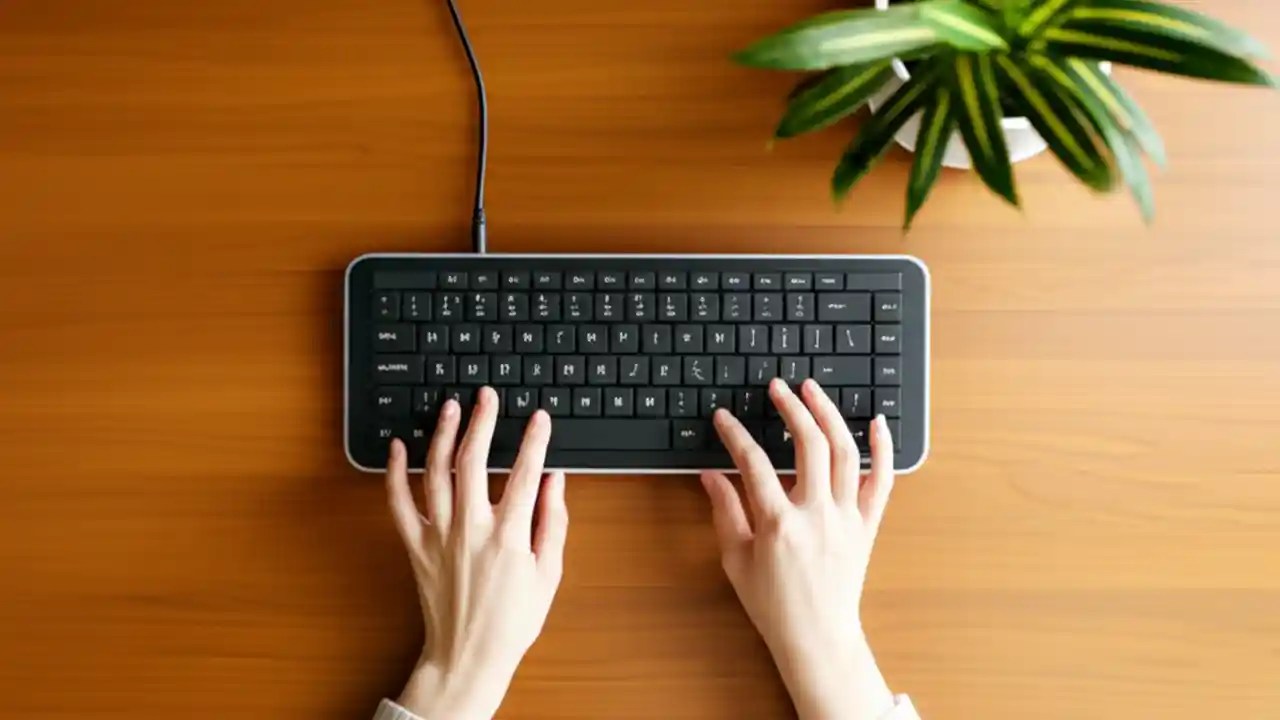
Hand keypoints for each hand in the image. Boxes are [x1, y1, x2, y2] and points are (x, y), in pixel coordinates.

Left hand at [385, 387, 567, 719]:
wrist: (468, 657)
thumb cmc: (511, 622)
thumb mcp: (549, 575)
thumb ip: (553, 523)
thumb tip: (554, 482)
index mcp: (508, 536)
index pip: (524, 473)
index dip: (533, 439)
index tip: (539, 417)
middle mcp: (470, 529)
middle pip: (473, 460)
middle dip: (482, 421)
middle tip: (487, 397)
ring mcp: (439, 536)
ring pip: (435, 472)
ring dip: (442, 434)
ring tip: (450, 407)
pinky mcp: (415, 546)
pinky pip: (398, 503)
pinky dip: (395, 473)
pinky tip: (398, 447)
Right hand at [701, 378, 897, 719]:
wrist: (817, 637)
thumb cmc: (773, 605)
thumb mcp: (735, 560)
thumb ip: (724, 512)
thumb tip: (710, 475)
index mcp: (778, 525)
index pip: (753, 463)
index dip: (735, 434)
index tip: (724, 417)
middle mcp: (816, 515)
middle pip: (807, 444)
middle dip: (791, 408)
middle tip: (777, 388)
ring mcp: (846, 518)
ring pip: (844, 452)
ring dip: (829, 414)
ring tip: (813, 390)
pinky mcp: (866, 525)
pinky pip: (881, 481)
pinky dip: (882, 449)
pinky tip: (876, 421)